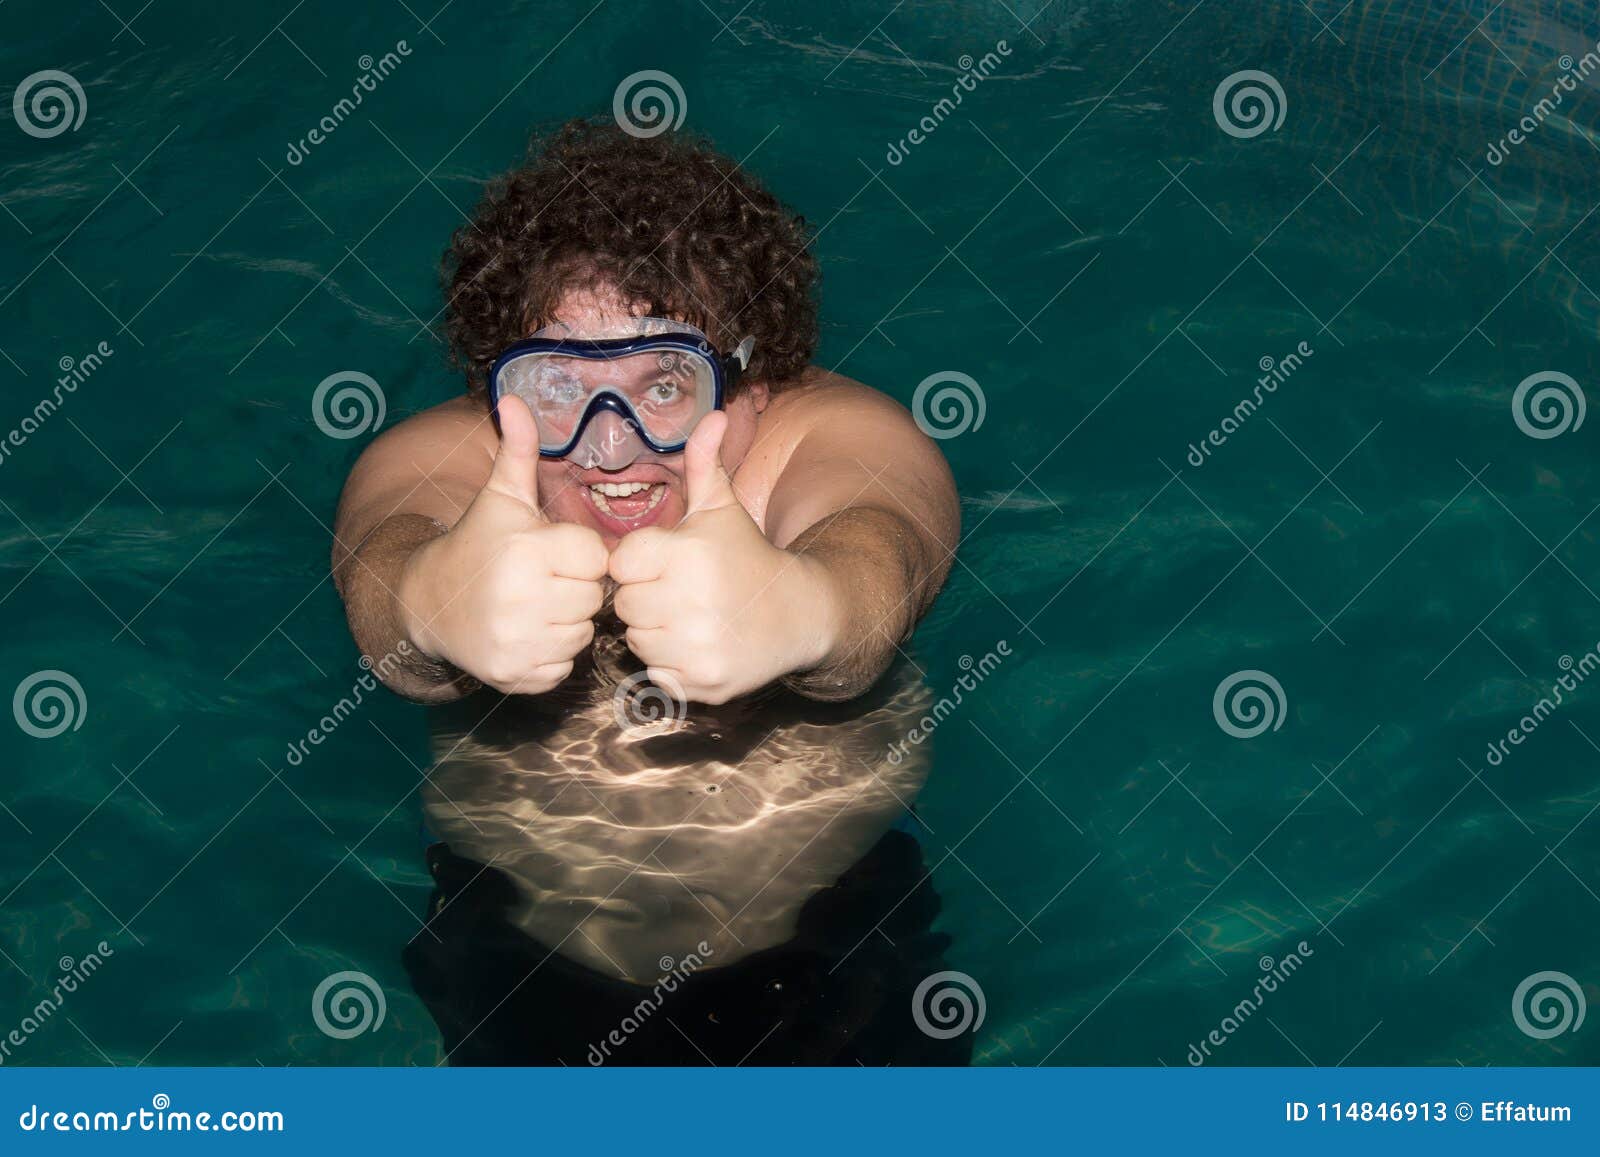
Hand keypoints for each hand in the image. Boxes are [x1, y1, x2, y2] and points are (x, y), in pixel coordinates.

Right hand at [397, 395, 606, 693]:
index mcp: (527, 550)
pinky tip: (526, 633)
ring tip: (533, 605)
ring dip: (566, 622)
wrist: (428, 603)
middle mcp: (523, 599)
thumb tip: (514, 396)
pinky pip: (563, 667)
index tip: (549, 551)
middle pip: (592, 597)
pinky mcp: (515, 675)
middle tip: (542, 579)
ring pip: (582, 634)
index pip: (594, 557)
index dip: (576, 553)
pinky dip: (551, 655)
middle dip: (574, 588)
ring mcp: (518, 641)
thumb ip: (518, 450)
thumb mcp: (500, 497)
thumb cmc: (477, 543)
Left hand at [608, 412, 842, 704]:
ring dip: (656, 633)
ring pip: (638, 642)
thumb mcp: (722, 509)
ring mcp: (697, 647)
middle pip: (625, 606)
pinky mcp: (703, 682)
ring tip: (690, 618)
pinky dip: (672, 664)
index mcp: (686, 555)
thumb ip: (704, 463)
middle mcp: (689, 603)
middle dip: (646, 598)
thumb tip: (711, 413)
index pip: (620, 564)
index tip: (668, 564)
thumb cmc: (748, 556)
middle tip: (680, 593)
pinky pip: (658, 674)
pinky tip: (698, 645)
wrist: (800, 614)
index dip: (640, 564)